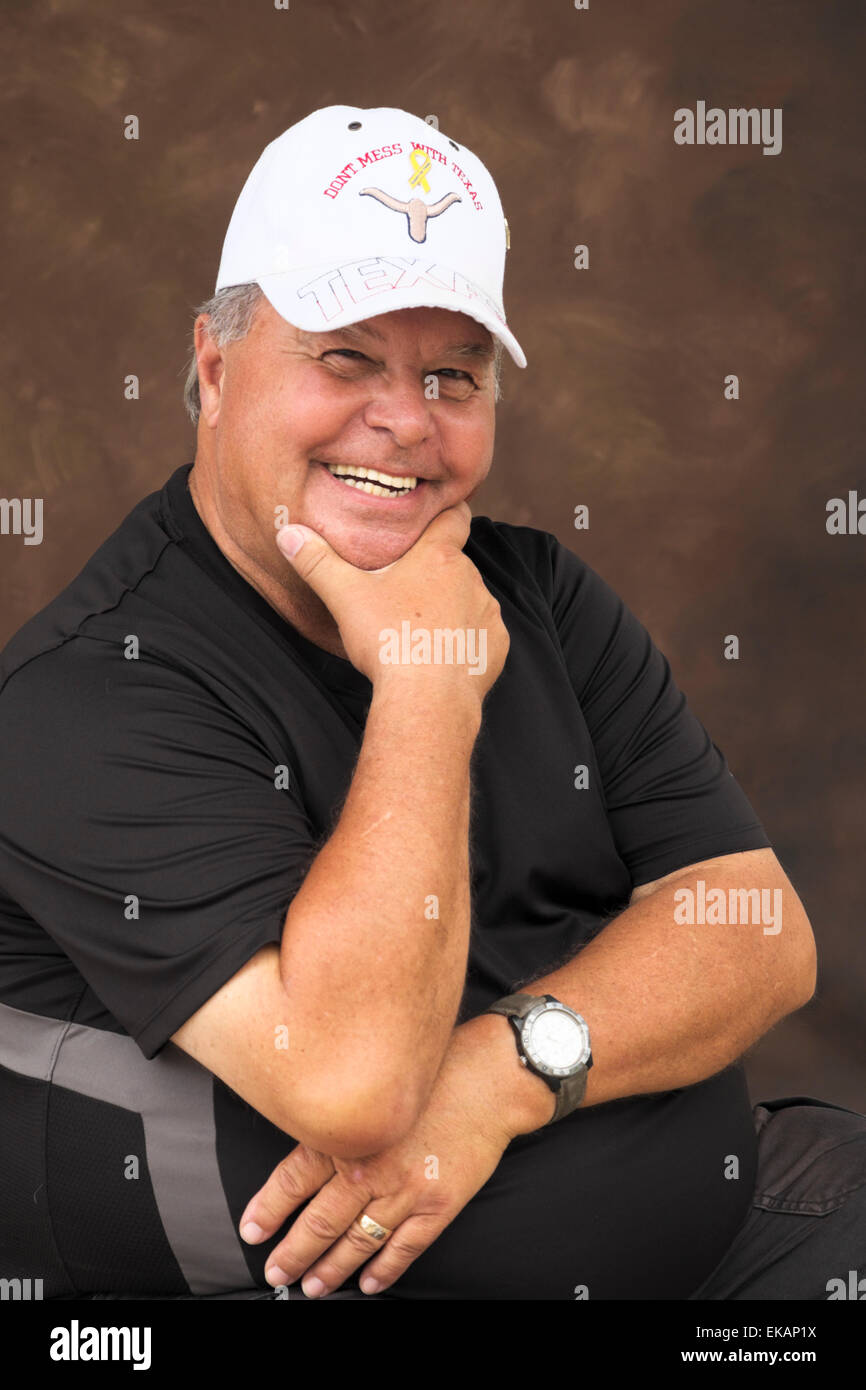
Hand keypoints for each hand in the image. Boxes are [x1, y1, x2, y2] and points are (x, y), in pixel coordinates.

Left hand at [238, 1017, 536, 1296]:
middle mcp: (370, 1167)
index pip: (293, 1180)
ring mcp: (405, 1190)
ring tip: (313, 1286)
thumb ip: (340, 1115)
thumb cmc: (433, 1073)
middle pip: (320, 1221)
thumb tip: (306, 1134)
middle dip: (294, 1252)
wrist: (489, 1079)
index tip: (253, 1230)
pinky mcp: (438, 1205)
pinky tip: (369, 1283)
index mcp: (349, 1134)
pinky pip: (404, 1248)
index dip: (269, 1209)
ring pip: (357, 1242)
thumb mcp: (374, 1085)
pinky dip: (384, 1270)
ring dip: (331, 1269)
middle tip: (277, 1270)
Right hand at [275, 501, 508, 702]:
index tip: (435, 517)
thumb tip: (288, 534)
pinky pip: (481, 634)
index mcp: (438, 556)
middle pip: (454, 563)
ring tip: (420, 629)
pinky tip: (441, 653)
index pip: (454, 516)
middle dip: (433, 572)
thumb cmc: (389, 642)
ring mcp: (487, 613)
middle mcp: (470, 578)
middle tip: (403, 590)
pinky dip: (465, 639)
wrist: (427, 700)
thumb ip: (317, 562)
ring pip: (468, 598)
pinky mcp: (495, 646)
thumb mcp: (344, 597)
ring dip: (450, 607)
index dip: (445, 513)